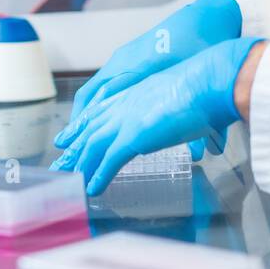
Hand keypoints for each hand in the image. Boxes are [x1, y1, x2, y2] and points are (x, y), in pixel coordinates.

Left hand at [51, 37, 264, 195]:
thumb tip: (209, 148)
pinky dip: (99, 175)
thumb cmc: (209, 87)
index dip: (86, 123)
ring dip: (80, 164)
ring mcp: (128, 119)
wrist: (209, 80)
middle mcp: (127, 103)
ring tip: (68, 179)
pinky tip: (93, 187)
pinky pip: (109, 160)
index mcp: (138, 92)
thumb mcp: (192, 102)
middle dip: (74, 146)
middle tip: (60, 161)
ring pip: (94, 144)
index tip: (72, 134)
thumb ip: (194, 123)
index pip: (103, 109)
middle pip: (92, 128)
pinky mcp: (134, 136)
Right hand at [54, 0, 241, 151]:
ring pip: (96, 88)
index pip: (106, 98)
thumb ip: (205, 118)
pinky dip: (96, 100)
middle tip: (69, 148)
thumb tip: (207, 153)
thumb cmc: (206, 43)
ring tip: (77, 137)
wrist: (208, 13)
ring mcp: (125, 57)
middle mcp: (126, 61)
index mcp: (140, 66)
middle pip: (93, 95)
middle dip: (80, 123)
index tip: (81, 148)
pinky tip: (98, 115)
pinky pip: (104, 81)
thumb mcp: (203, 81)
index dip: (91, 124)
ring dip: (86, 112)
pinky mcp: (130, 56)